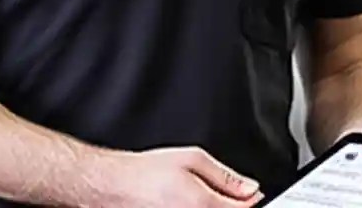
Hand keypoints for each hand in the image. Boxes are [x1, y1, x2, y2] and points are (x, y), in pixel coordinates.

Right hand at [100, 146, 264, 207]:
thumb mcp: (189, 159)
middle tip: (214, 195)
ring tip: (192, 199)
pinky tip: (184, 206)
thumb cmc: (142, 174)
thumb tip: (250, 188)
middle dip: (230, 206)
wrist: (111, 188)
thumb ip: (225, 175)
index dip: (250, 201)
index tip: (248, 196)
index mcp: (203, 204)